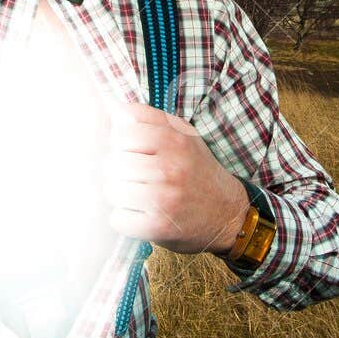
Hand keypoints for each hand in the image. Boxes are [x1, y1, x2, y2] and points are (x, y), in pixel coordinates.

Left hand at [103, 99, 249, 255]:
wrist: (226, 212)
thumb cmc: (196, 170)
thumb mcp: (182, 134)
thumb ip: (148, 117)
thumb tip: (114, 110)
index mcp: (175, 141)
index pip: (123, 132)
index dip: (122, 142)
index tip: (134, 150)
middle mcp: (169, 169)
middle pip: (113, 163)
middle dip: (119, 171)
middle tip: (136, 177)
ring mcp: (163, 200)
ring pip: (112, 191)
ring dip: (120, 195)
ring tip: (138, 195)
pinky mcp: (157, 228)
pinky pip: (118, 219)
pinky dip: (125, 219)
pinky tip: (141, 214)